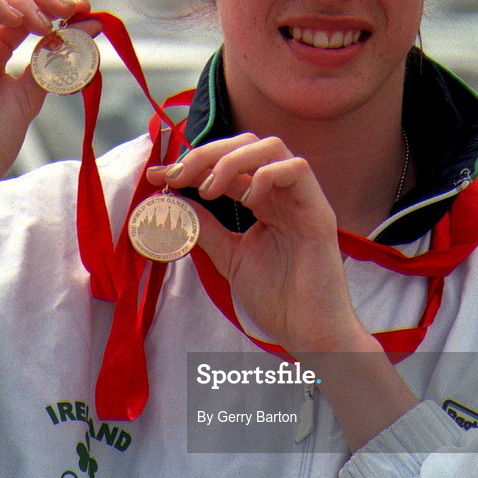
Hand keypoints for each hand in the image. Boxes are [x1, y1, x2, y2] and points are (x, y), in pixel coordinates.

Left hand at [147, 133, 364, 355]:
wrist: (309, 334)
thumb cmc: (278, 299)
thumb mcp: (229, 256)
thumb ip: (205, 228)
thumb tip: (175, 202)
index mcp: (265, 202)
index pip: (228, 165)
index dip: (192, 163)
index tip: (158, 175)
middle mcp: (284, 194)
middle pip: (249, 144)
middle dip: (208, 153)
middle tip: (180, 176)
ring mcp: (303, 200)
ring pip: (273, 147)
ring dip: (233, 159)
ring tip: (211, 188)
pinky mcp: (319, 212)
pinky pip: (297, 169)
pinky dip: (266, 175)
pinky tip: (249, 199)